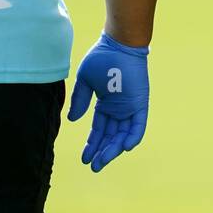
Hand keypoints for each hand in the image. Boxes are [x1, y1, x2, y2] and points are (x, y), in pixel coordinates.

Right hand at [66, 33, 149, 171]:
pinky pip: (138, 126)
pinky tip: (123, 148)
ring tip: (103, 161)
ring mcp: (129, 107)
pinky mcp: (140, 104)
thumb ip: (80, 100)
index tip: (84, 159)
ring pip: (122, 135)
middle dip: (102, 152)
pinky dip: (133, 137)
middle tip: (94, 167)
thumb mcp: (85, 80)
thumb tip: (73, 120)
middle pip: (110, 136)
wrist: (119, 44)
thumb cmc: (102, 58)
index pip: (99, 130)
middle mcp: (118, 109)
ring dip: (114, 149)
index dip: (92, 144)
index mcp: (105, 104)